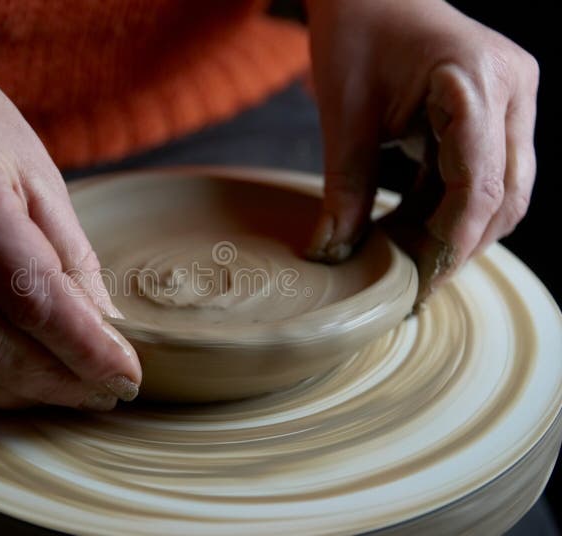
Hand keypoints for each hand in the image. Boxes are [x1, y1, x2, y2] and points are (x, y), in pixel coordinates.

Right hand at [0, 61, 140, 409]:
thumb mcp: (45, 183)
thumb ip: (73, 258)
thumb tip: (105, 332)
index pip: (33, 296)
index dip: (84, 347)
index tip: (127, 376)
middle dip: (59, 379)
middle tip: (108, 392)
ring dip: (25, 392)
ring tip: (77, 393)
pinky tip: (29, 385)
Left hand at [304, 0, 538, 302]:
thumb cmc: (355, 33)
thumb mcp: (343, 113)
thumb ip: (343, 187)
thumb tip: (332, 252)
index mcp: (477, 82)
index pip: (479, 185)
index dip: (452, 243)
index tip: (419, 284)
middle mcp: (512, 92)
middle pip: (505, 196)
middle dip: (458, 245)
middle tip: (410, 280)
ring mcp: (513, 100)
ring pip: (503, 191)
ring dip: (456, 229)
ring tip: (403, 254)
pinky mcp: (500, 111)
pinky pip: (486, 173)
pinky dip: (450, 205)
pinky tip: (409, 224)